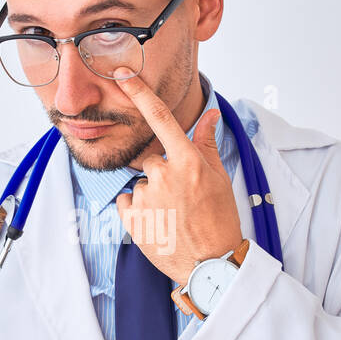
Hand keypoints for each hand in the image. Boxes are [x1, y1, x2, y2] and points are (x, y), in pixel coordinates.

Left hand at [112, 67, 243, 284]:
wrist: (209, 265)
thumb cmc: (218, 220)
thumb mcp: (219, 178)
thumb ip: (207, 143)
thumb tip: (209, 114)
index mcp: (187, 162)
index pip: (160, 117)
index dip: (139, 92)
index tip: (122, 74)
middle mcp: (163, 175)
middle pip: (152, 159)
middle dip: (163, 173)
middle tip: (183, 198)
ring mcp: (146, 197)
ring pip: (142, 182)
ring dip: (153, 193)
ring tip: (173, 215)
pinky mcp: (132, 219)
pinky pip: (128, 200)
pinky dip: (139, 208)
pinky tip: (158, 222)